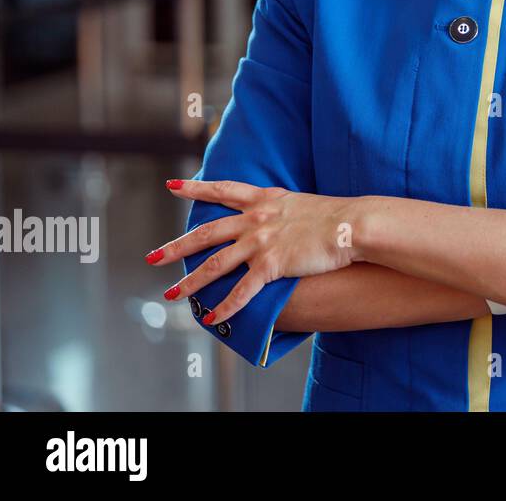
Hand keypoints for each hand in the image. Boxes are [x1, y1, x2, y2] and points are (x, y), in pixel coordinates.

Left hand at [147, 179, 355, 324]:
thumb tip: (283, 216)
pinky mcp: (272, 265)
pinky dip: (225, 306)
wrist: (353, 225)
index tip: (172, 188)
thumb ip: (285, 210)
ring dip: (191, 282)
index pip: (223, 191)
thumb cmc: (338, 216)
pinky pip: (242, 291)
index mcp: (265, 200)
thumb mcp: (304, 203)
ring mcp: (262, 242)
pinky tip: (211, 317)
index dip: (196, 189)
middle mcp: (257, 219)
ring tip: (172, 295)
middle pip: (207, 233)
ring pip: (215, 264)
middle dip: (176, 247)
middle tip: (152, 257)